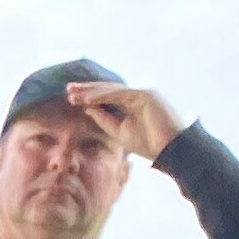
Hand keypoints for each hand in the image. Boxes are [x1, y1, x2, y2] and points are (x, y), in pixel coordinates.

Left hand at [65, 80, 184, 160]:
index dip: (89, 96)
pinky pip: (121, 94)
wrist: (170, 150)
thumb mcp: (119, 131)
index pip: (107, 97)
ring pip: (112, 90)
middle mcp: (137, 95)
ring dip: (92, 91)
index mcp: (131, 104)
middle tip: (68, 88)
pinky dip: (104, 95)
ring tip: (74, 94)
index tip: (71, 98)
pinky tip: (89, 98)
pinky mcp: (146, 95)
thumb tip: (87, 108)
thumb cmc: (148, 143)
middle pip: (108, 90)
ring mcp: (142, 93)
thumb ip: (104, 118)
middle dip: (88, 89)